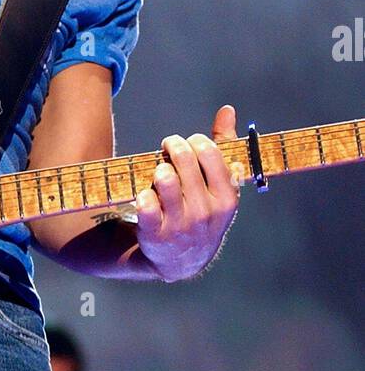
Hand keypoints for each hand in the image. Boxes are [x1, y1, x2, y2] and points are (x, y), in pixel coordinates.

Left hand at [135, 104, 240, 281]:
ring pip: (164, 178)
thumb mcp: (220, 187)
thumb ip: (224, 147)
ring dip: (158, 169)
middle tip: (167, 148)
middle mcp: (206, 212)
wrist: (182, 260)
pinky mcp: (156, 235)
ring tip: (160, 174)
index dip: (193, 141)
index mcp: (227, 198)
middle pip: (183, 159)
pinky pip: (145, 201)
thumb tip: (227, 110)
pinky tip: (148, 197)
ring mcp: (181, 225)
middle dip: (171, 146)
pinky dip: (143, 194)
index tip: (187, 145)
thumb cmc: (203, 211)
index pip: (209, 152)